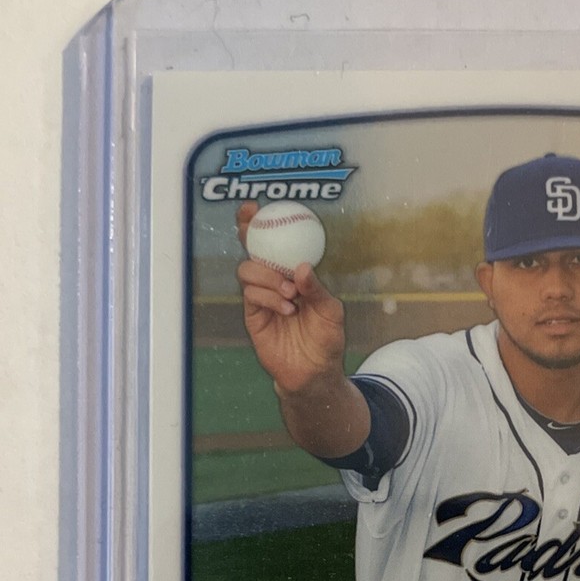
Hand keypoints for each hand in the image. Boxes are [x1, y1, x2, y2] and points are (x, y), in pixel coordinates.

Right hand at [236, 202, 345, 395]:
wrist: (314, 372)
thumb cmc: (326, 340)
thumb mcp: (331, 312)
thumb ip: (317, 290)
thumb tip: (300, 267)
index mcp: (294, 274)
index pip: (276, 243)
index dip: (261, 223)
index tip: (256, 207)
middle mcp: (275, 281)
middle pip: (252, 249)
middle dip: (248, 233)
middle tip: (251, 226)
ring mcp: (262, 297)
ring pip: (248, 270)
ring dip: (268, 276)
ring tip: (290, 294)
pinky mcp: (254, 316)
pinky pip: (251, 296)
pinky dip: (268, 298)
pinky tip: (286, 309)